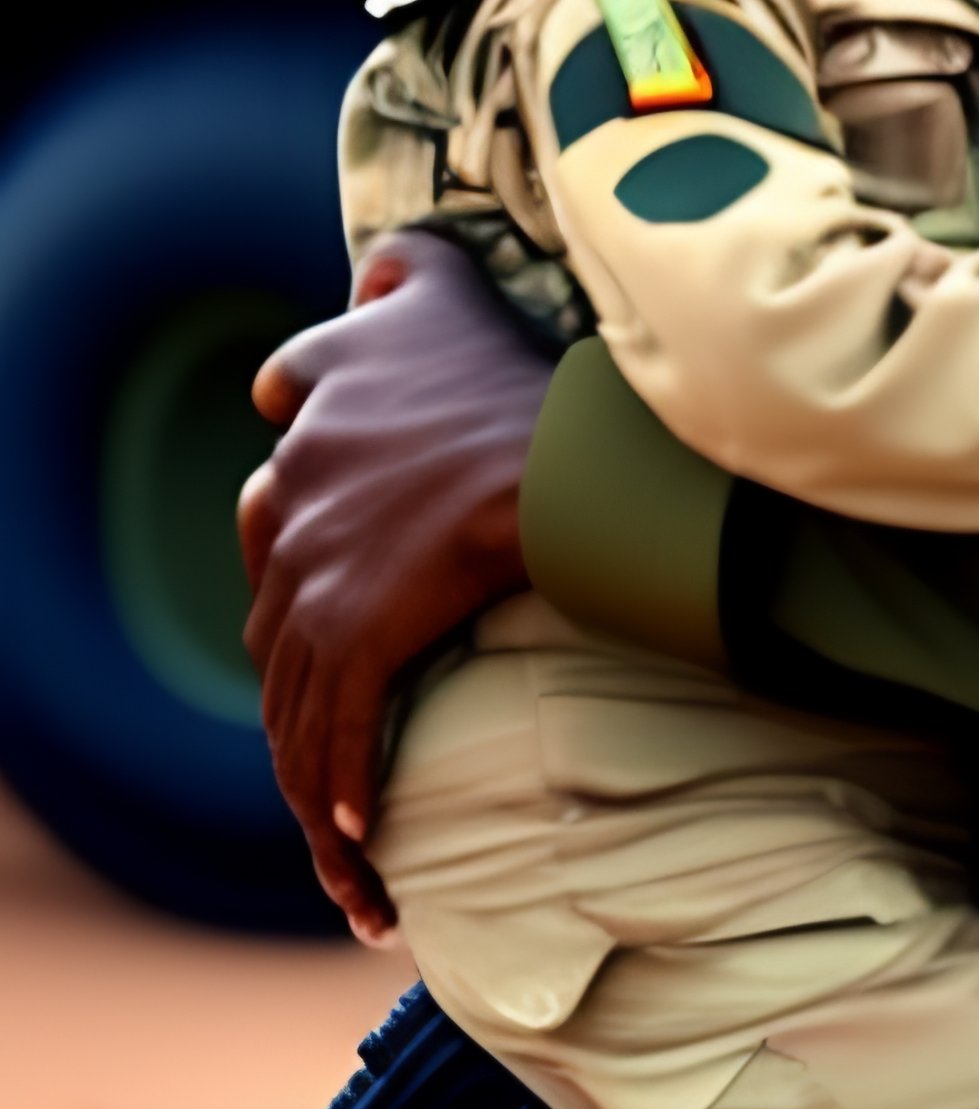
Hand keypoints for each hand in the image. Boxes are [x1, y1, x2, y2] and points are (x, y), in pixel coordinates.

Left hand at [239, 231, 549, 939]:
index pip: (277, 468)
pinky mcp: (350, 630)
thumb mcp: (448, 287)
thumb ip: (405, 271)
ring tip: (347, 819)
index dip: (301, 527)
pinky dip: (337, 790)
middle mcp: (295, 474)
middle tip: (351, 706)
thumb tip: (372, 267)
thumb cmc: (526, 371)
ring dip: (313, 761)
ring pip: (291, 675)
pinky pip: (330, 728)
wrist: (574, 458)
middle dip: (303, 654)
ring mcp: (315, 557)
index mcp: (320, 389)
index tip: (334, 575)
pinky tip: (362, 841)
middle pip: (274, 590)